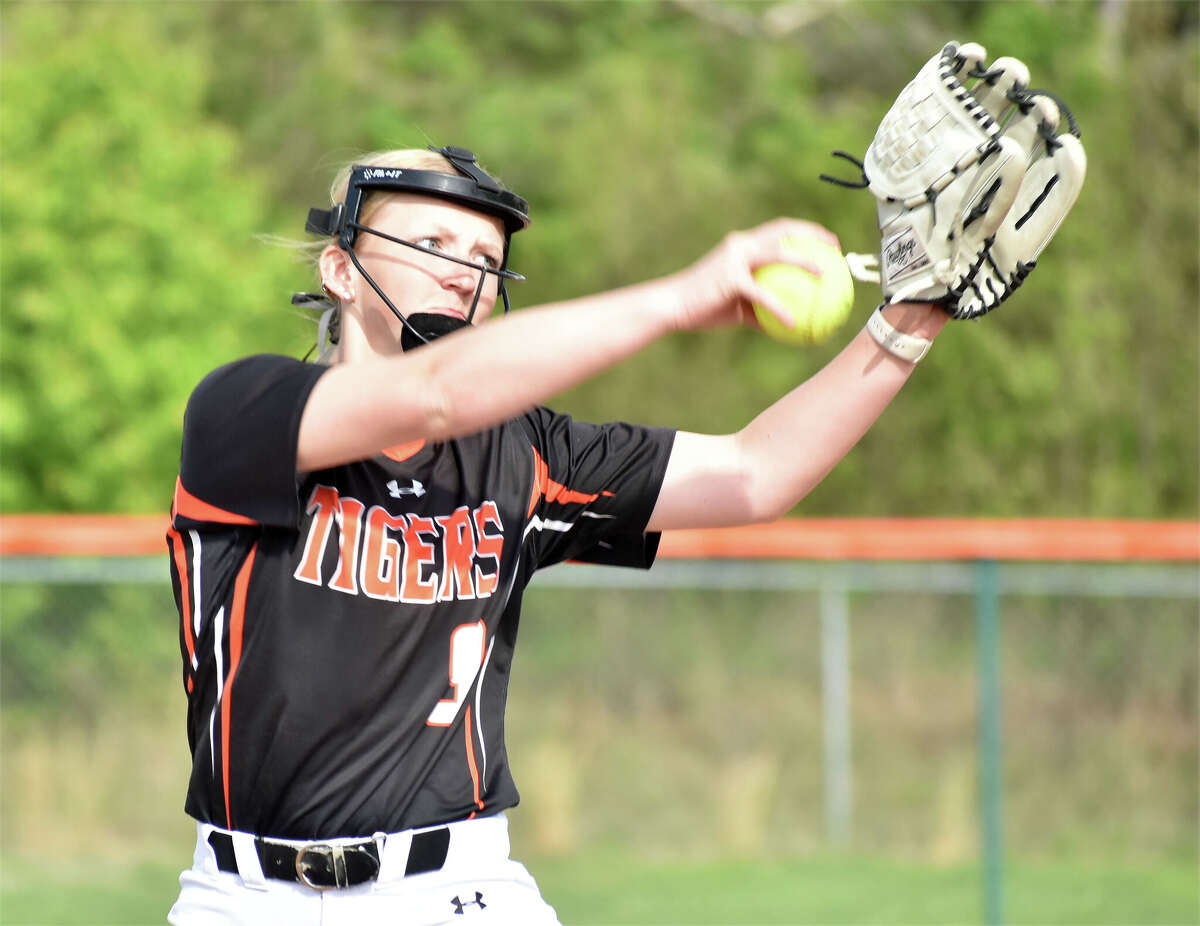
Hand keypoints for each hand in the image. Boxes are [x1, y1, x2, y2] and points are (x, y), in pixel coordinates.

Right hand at [665, 218, 840, 332]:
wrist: (673, 307)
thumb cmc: (705, 308)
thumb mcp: (738, 308)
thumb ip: (762, 310)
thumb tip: (788, 325)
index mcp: (742, 246)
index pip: (779, 230)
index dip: (806, 231)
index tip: (828, 243)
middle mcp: (740, 245)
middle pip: (784, 230)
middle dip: (813, 234)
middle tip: (835, 248)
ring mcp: (735, 259)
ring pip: (777, 253)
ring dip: (804, 261)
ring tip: (825, 276)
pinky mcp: (730, 279)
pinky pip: (762, 295)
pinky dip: (779, 309)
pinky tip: (793, 324)